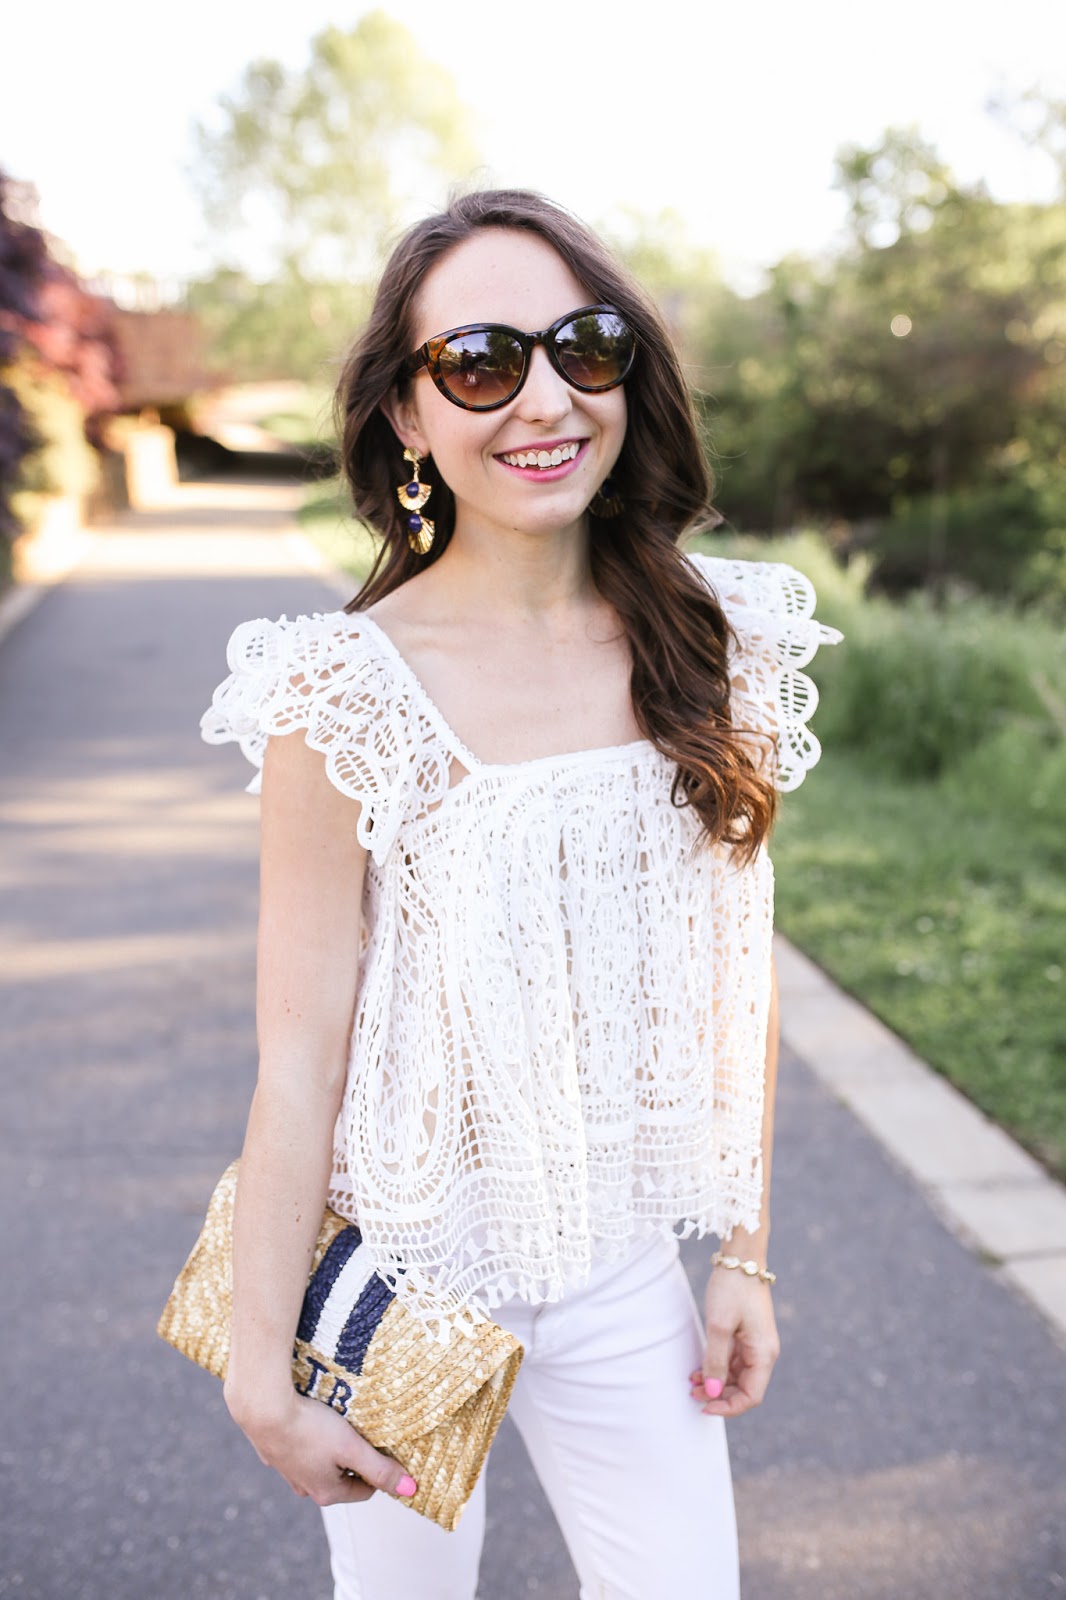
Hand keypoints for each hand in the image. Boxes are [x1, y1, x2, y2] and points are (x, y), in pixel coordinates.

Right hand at [227, 1387, 417, 1507]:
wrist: (263, 1408)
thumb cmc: (310, 1428)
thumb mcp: (352, 1448)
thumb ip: (380, 1469)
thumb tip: (410, 1489)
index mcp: (326, 1493)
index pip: (365, 1489)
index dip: (379, 1468)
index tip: (383, 1445)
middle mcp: (304, 1488)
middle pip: (342, 1476)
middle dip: (354, 1457)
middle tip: (359, 1431)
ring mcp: (286, 1471)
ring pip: (320, 1463)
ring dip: (331, 1448)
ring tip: (335, 1422)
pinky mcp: (273, 1452)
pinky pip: (300, 1448)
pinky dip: (309, 1437)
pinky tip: (311, 1418)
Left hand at [688, 1267, 779, 1417]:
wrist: (741, 1257)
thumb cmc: (732, 1288)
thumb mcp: (718, 1326)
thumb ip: (715, 1361)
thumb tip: (713, 1392)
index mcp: (764, 1354)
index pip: (751, 1396)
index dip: (728, 1407)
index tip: (704, 1406)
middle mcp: (764, 1352)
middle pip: (744, 1388)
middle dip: (719, 1395)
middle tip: (691, 1392)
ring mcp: (756, 1344)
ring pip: (737, 1376)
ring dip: (716, 1381)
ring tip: (691, 1380)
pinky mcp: (747, 1335)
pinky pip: (734, 1360)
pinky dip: (717, 1367)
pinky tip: (699, 1367)